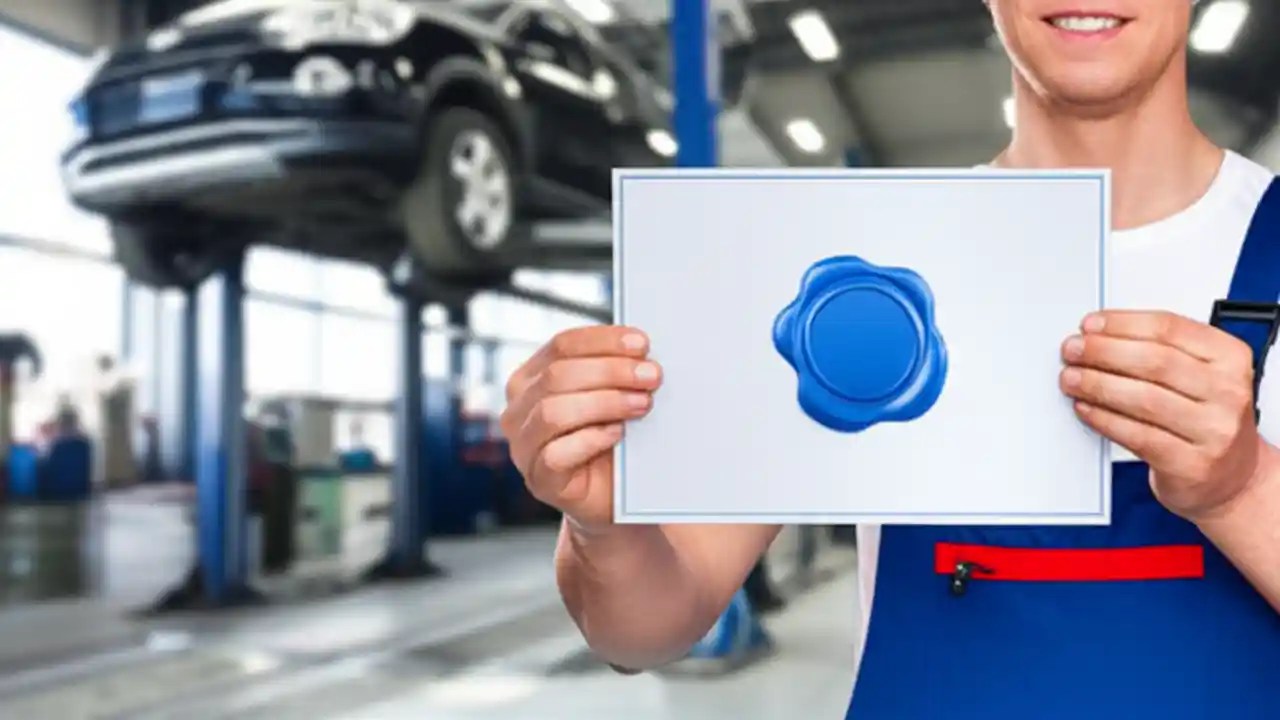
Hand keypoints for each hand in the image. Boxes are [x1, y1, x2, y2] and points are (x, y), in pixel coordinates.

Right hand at [499, 326, 661, 529]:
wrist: (611, 496)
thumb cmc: (610, 439)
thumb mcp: (610, 396)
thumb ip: (615, 371)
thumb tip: (643, 351)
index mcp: (532, 378)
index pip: (562, 346)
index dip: (603, 341)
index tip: (642, 343)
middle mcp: (519, 409)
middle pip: (558, 375)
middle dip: (610, 371)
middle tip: (651, 375)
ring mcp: (524, 446)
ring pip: (552, 412)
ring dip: (604, 403)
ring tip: (642, 404)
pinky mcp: (539, 479)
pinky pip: (555, 454)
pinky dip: (590, 439)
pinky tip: (617, 433)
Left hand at [1059, 310, 1265, 520]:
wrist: (1233, 477)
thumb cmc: (1205, 419)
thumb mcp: (1200, 375)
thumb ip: (1159, 351)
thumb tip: (1098, 334)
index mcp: (1230, 358)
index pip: (1170, 329)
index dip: (1122, 324)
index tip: (1090, 325)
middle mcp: (1228, 393)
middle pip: (1155, 361)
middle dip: (1103, 352)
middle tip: (1072, 350)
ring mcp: (1214, 430)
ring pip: (1144, 398)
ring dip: (1097, 384)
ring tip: (1070, 378)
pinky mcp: (1191, 464)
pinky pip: (1137, 435)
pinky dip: (1104, 419)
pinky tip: (1085, 408)